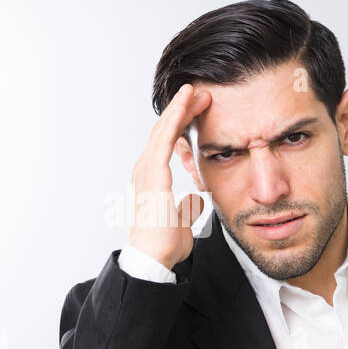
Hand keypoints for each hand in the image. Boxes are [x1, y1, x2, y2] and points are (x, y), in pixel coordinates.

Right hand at [128, 82, 211, 271]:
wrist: (155, 257)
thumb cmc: (165, 243)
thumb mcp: (183, 220)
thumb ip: (187, 206)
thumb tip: (195, 198)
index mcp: (153, 179)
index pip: (167, 144)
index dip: (182, 126)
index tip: (199, 112)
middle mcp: (146, 170)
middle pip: (164, 131)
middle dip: (182, 111)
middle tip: (201, 94)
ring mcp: (147, 169)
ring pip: (164, 129)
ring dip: (180, 108)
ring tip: (196, 91)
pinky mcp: (153, 172)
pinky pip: (165, 137)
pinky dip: (176, 117)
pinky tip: (186, 102)